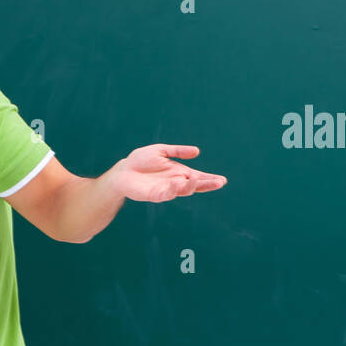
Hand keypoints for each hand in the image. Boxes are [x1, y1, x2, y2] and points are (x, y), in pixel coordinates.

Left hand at [111, 144, 226, 202]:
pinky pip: (165, 194)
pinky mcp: (154, 195)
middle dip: (206, 184)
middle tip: (219, 182)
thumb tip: (197, 151)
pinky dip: (172, 189)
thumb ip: (177, 151)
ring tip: (196, 179)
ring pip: (181, 191)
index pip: (198, 177)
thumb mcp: (161, 150)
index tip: (222, 180)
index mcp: (179, 173)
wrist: (123, 171)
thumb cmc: (141, 160)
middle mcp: (175, 183)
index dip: (210, 179)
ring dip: (190, 186)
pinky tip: (177, 183)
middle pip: (194, 185)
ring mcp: (165, 190)